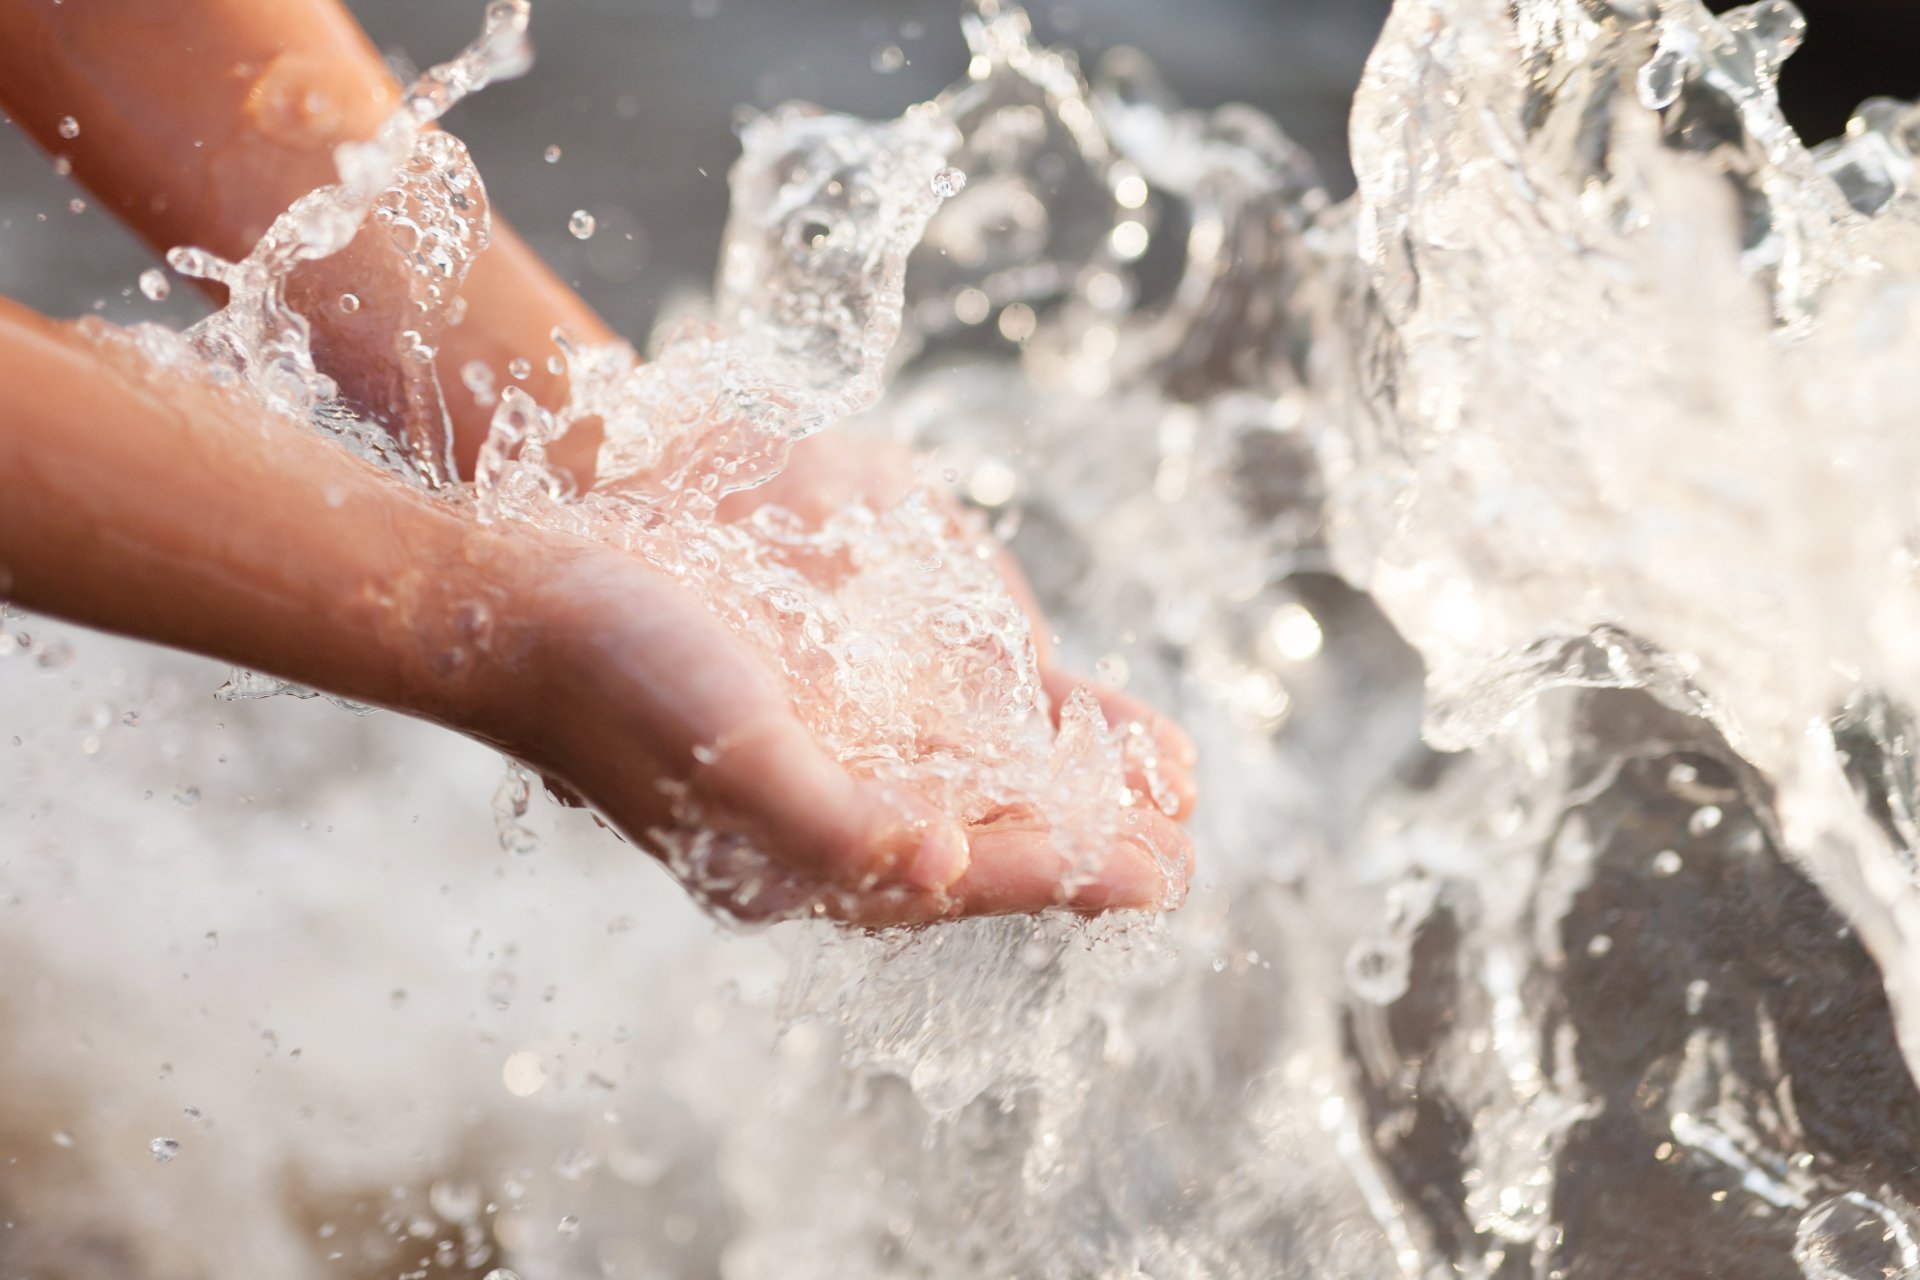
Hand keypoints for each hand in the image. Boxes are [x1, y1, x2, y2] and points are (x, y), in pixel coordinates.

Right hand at [497, 435, 1195, 927]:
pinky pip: (928, 736)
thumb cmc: (612, 675)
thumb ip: (829, 825)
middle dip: (1079, 849)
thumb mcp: (727, 750)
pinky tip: (1044, 720)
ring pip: (962, 794)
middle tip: (1182, 852)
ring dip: (1054, 796)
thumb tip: (940, 865)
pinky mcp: (808, 708)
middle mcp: (820, 824)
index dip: (1066, 877)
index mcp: (804, 860)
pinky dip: (999, 736)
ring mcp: (816, 765)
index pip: (963, 879)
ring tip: (1146, 795)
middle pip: (977, 847)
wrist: (519, 599)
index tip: (1163, 874)